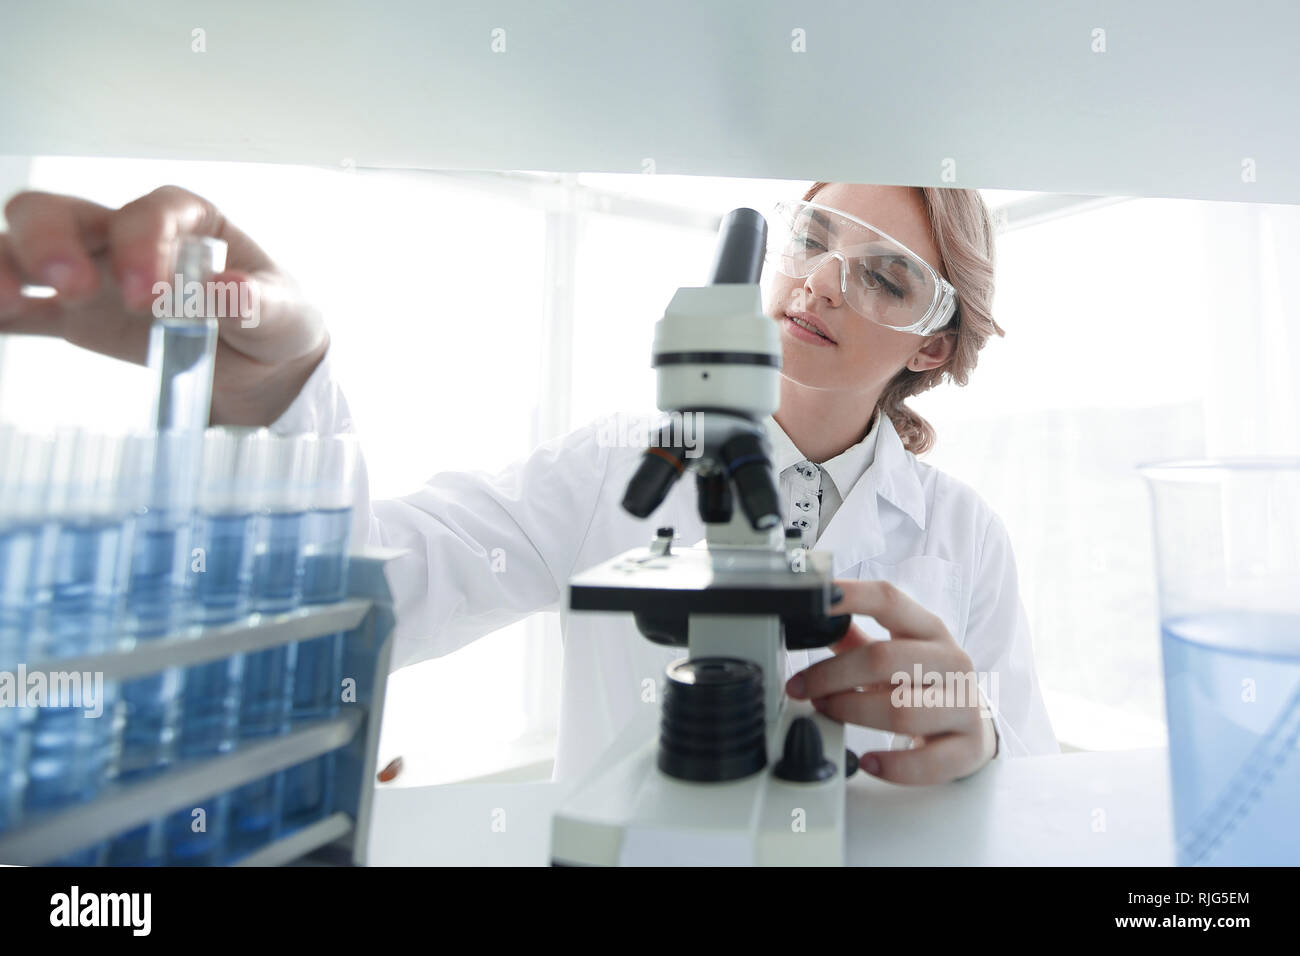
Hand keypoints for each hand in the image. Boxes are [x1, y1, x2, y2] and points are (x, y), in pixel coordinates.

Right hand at [0, 185, 327, 425]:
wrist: (264, 370)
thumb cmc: (276, 325)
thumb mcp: (283, 318)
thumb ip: (256, 304)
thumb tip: (227, 290)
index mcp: (187, 221)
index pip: (152, 212)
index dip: (143, 242)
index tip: (151, 295)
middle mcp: (128, 235)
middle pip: (64, 211)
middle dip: (54, 240)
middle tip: (76, 289)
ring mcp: (94, 272)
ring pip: (26, 246)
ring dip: (6, 264)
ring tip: (10, 300)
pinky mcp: (74, 317)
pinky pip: (22, 310)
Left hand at [785, 579, 998, 783]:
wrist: (974, 725)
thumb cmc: (925, 684)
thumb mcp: (897, 653)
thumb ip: (855, 639)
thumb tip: (811, 623)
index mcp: (929, 630)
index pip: (888, 600)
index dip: (849, 597)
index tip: (813, 600)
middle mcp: (952, 661)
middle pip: (883, 659)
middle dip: (832, 675)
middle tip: (802, 687)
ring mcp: (964, 705)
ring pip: (901, 710)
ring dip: (852, 712)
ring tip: (827, 713)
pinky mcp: (969, 748)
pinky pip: (927, 762)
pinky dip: (891, 765)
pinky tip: (867, 761)